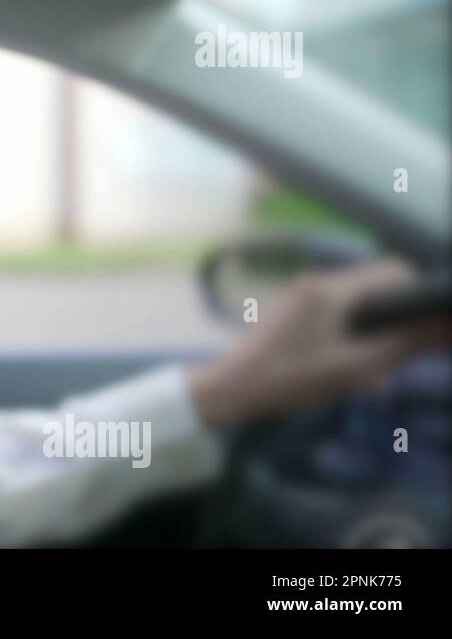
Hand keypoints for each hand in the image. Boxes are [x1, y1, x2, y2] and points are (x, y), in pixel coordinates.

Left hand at [188, 258, 450, 427]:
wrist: (231, 389)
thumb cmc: (291, 378)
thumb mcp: (357, 367)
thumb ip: (406, 343)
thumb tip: (445, 326)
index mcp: (332, 287)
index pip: (397, 272)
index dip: (421, 299)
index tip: (427, 331)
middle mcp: (318, 280)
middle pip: (380, 286)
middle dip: (397, 320)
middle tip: (397, 358)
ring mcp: (304, 294)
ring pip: (361, 303)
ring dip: (375, 333)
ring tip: (372, 372)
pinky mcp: (295, 310)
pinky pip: (340, 314)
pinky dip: (353, 336)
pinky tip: (349, 371)